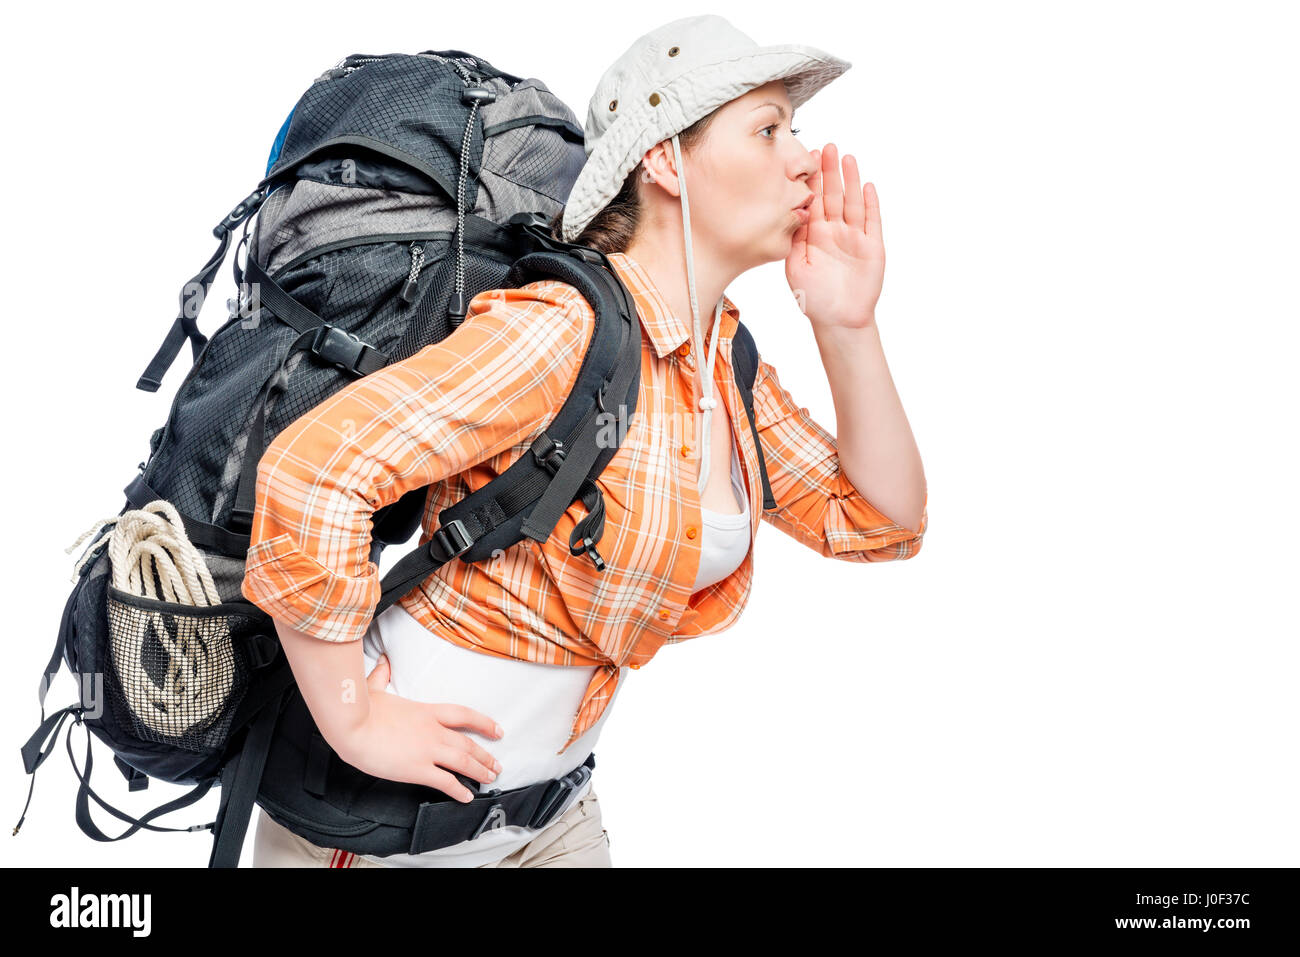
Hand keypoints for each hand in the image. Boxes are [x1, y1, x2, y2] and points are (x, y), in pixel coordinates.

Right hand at [330, 653, 504, 802]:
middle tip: (496, 765)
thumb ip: (383, 675)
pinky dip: (459, 790)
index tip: (498, 730)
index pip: (465, 715)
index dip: (485, 723)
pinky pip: (445, 782)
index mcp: (427, 711)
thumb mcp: (374, 687)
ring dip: (479, 771)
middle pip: (468, 743)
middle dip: (486, 756)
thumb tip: (383, 661)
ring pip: (463, 762)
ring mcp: (427, 750)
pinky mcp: (417, 769)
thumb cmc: (361, 708)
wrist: (352, 725)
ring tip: (489, 778)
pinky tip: (466, 797)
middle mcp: (433, 730)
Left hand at [785, 143, 884, 327]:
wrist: (839, 320)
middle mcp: (834, 231)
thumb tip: (790, 213)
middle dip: (829, 172)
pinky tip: (867, 185)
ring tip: (846, 158)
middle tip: (826, 147)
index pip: (813, 201)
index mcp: (814, 235)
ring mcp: (854, 237)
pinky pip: (872, 220)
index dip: (811, 180)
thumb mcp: (795, 267)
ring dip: (850, 180)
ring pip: (852, 202)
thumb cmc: (813, 298)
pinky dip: (870, 203)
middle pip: (833, 195)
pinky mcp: (872, 246)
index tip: (807, 159)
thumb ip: (794, 240)